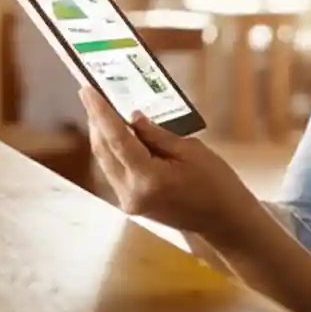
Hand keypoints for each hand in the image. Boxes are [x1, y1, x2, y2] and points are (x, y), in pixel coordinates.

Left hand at [79, 86, 259, 244]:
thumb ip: (157, 135)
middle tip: (91, 94)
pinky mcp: (130, 203)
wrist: (223, 220)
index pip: (117, 140)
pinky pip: (114, 170)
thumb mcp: (191, 151)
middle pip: (104, 151)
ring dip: (102, 135)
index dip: (100, 112)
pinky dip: (113, 150)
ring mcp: (128, 201)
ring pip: (105, 161)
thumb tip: (132, 117)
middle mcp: (131, 193)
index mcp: (149, 179)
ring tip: (100, 109)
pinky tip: (115, 133)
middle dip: (96, 121)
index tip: (87, 90)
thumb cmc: (216, 183)